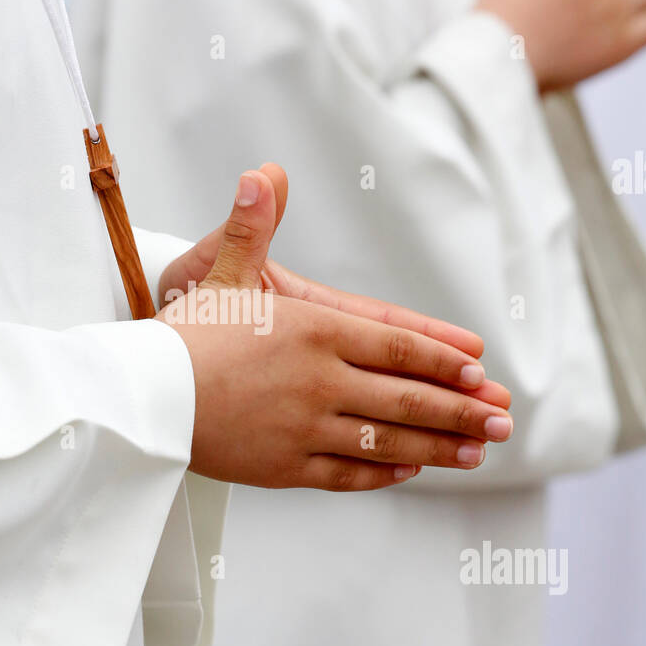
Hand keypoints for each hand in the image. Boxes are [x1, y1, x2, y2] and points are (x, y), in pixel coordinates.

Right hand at [156, 169, 513, 490]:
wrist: (140, 399)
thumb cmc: (181, 334)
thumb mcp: (220, 274)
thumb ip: (250, 226)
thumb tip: (261, 173)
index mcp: (313, 332)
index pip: (397, 345)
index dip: (443, 359)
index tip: (478, 370)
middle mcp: (318, 383)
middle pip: (405, 398)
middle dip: (461, 410)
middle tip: (504, 420)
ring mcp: (305, 430)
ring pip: (387, 442)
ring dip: (439, 447)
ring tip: (478, 452)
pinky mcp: (284, 467)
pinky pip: (347, 473)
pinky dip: (384, 471)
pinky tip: (409, 467)